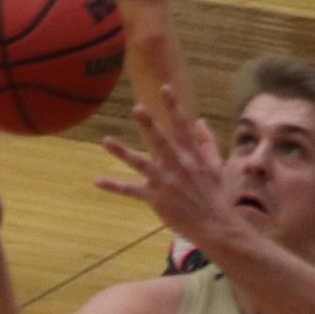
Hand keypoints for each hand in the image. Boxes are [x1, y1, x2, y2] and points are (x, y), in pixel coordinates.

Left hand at [96, 86, 236, 246]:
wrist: (216, 225)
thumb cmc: (216, 195)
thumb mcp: (216, 165)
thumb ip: (207, 142)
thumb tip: (199, 121)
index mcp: (192, 156)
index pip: (182, 126)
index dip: (174, 107)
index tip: (165, 88)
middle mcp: (179, 166)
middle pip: (161, 141)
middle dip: (149, 125)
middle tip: (137, 108)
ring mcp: (166, 182)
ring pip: (141, 164)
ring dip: (123, 152)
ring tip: (106, 141)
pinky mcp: (156, 199)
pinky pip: (131, 191)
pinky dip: (114, 186)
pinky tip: (97, 181)